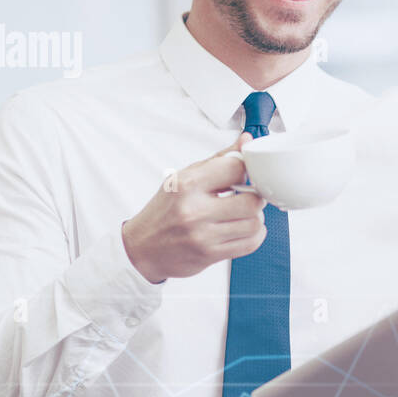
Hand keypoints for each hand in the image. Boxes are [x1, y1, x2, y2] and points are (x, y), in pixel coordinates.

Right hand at [121, 132, 266, 282]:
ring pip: (254, 223)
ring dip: (255, 217)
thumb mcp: (185, 178)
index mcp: (187, 184)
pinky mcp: (210, 255)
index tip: (242, 175)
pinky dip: (254, 235)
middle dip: (255, 197)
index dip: (246, 169)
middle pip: (251, 201)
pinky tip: (243, 229)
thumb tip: (246, 141)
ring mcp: (202, 235)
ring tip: (244, 214)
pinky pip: (250, 244)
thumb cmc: (165, 210)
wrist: (142, 247)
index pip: (235, 168)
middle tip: (248, 196)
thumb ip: (219, 160)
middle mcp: (194, 210)